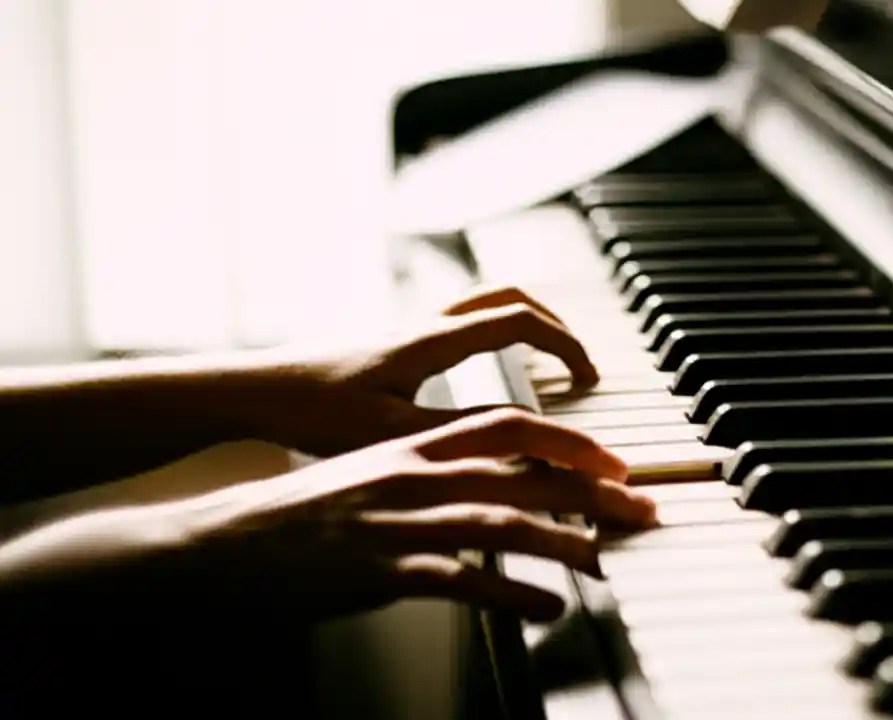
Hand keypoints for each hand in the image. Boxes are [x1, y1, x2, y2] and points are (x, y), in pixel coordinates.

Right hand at [0, 409, 653, 630]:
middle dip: (588, 491)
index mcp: (412, 446)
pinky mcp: (377, 571)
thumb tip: (494, 491)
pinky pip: (457, 582)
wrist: (226, 542)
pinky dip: (509, 594)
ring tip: (603, 558)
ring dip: (560, 540)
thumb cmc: (305, 512)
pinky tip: (545, 606)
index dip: (567, 442)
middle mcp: (410, 474)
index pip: (508, 425)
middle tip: (638, 509)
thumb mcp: (373, 475)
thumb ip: (435, 476)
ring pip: (496, 521)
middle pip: (519, 473)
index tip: (612, 463)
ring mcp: (394, 522)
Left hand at [229, 286, 598, 456]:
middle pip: (509, 296)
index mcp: (431, 341)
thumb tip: (526, 437)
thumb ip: (463, 435)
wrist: (253, 393)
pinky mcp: (393, 346)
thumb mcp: (394, 434)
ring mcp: (408, 331)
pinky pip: (460, 326)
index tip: (589, 380)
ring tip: (545, 368)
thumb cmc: (312, 412)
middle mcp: (424, 326)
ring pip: (484, 306)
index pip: (521, 320)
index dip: (567, 345)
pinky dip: (494, 339)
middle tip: (577, 366)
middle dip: (556, 326)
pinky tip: (485, 382)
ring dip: (525, 326)